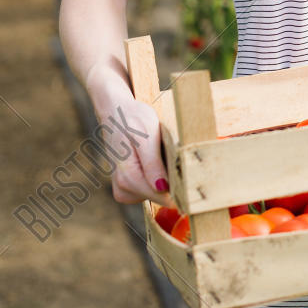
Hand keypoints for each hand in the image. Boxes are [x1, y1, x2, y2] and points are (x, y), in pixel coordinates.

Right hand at [87, 67, 171, 204]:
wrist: (115, 110)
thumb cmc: (133, 118)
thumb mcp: (146, 136)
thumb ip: (153, 164)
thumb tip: (162, 189)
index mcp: (128, 176)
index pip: (160, 197)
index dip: (178, 191)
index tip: (192, 183)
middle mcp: (122, 186)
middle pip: (157, 197)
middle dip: (169, 182)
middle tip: (172, 158)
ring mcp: (122, 186)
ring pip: (152, 195)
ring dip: (161, 178)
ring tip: (159, 155)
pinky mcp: (125, 184)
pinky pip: (144, 190)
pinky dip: (153, 178)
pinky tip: (153, 161)